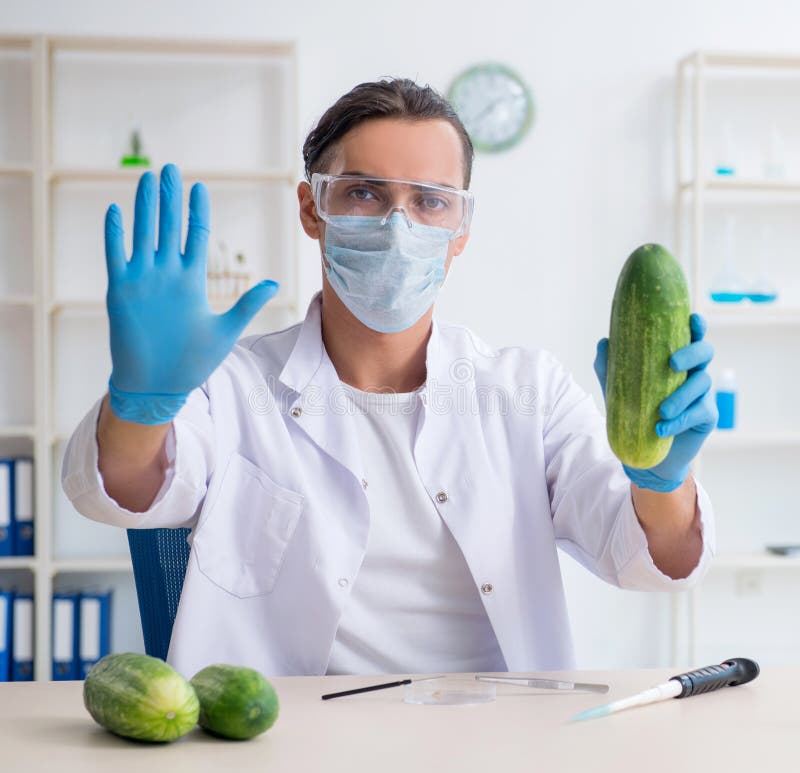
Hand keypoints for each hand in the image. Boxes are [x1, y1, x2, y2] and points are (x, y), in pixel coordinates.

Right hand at [105, 164, 278, 423]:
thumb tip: (274, 284)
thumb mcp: (226, 330)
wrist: (158, 385)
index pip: (196, 236)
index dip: (197, 212)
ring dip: (145, 207)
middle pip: (168, 226)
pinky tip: (116, 211)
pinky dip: (116, 234)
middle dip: (169, 198)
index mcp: (192, 281)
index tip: (199, 188)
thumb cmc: (192, 362)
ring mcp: (143, 280)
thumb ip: (247, 303)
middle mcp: (167, 275)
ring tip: (147, 179)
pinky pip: (117, 255)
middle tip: (170, 169)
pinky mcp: (121, 290)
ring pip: (143, 233)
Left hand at [593, 313, 717, 492]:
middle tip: (671, 363)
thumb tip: (604, 342)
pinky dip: (679, 421)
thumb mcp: (618, 387)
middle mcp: (693, 372)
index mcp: (676, 359)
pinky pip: (699, 413)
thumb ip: (609, 365)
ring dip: (680, 396)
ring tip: (662, 411)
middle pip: (705, 352)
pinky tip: (661, 428)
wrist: (645, 450)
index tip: (692, 319)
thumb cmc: (634, 411)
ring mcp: (703, 393)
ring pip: (701, 384)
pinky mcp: (707, 416)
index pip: (690, 336)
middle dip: (692, 353)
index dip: (696, 326)